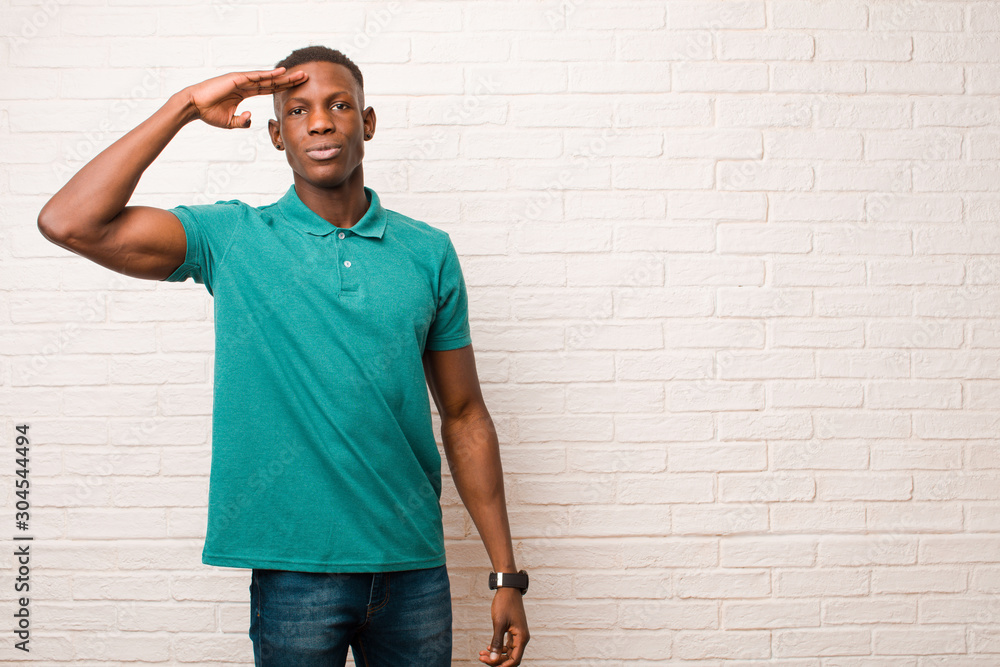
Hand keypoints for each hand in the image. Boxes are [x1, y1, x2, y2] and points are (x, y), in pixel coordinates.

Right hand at [181, 67, 307, 129]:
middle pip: (272, 81)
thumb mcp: (230, 122)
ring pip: (267, 78)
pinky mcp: (236, 79)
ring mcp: (241, 80)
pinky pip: (255, 77)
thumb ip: (242, 121)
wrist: (194, 107)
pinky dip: (268, 75)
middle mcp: (245, 84)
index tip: (296, 86)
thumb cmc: (209, 113)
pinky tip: (280, 73)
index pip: (269, 89)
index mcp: (245, 92)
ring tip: (299, 74)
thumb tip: (250, 118)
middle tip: (305, 76)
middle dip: (289, 80)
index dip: (283, 87)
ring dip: (284, 76)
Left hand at [478, 587, 528, 665]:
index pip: (515, 660)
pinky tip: (487, 647)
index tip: (489, 664)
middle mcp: (522, 638)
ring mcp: (518, 634)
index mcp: (522, 637)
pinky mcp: (513, 631)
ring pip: (508, 652)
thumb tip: (493, 659)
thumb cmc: (505, 604)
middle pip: (511, 658)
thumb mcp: (499, 624)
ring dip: (496, 655)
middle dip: (497, 660)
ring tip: (482, 653)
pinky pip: (507, 645)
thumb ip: (496, 643)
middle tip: (481, 657)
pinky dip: (498, 647)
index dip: (503, 665)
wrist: (508, 589)